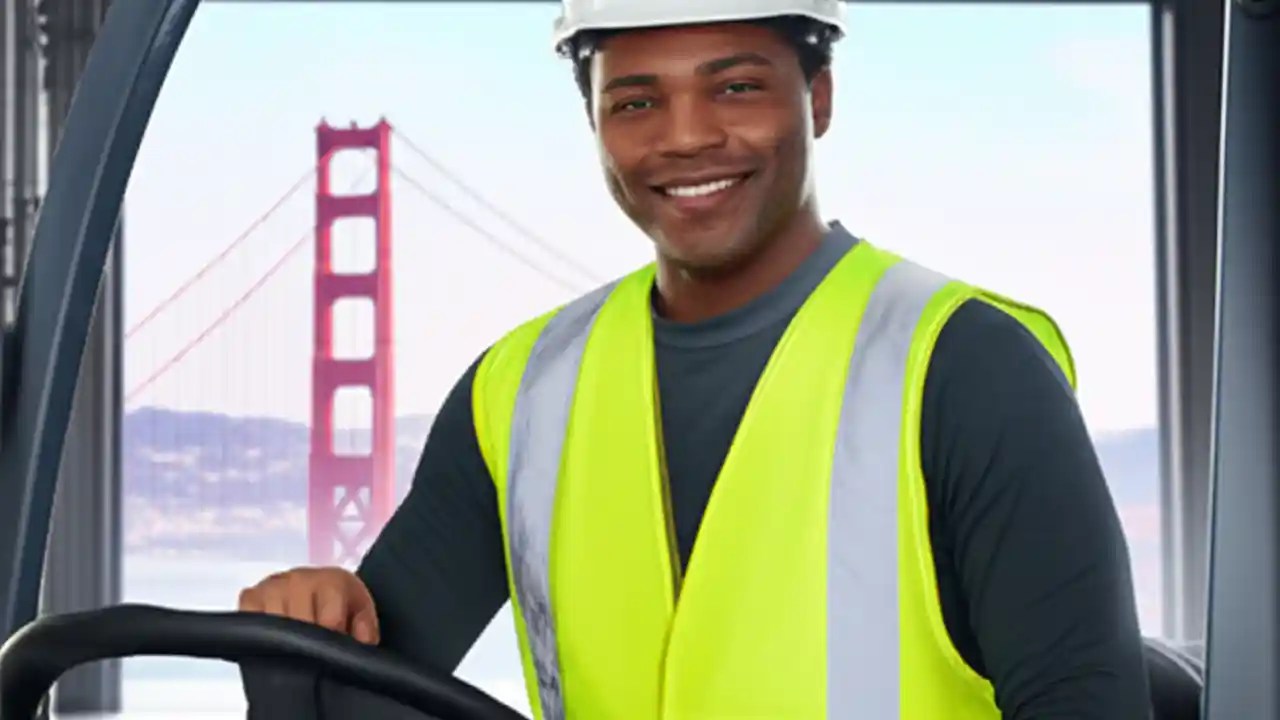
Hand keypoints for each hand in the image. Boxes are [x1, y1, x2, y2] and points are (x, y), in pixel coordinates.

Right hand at [237, 566, 379, 643]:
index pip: (328, 621)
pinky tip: (272, 641)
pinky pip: (248, 618)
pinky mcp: (250, 595)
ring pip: (273, 624)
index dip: (331, 644)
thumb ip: (365, 629)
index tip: (331, 655)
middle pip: (298, 624)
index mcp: (331, 581)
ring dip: (282, 642)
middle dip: (306, 645)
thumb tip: (360, 644)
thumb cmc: (342, 603)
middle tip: (311, 656)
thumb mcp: (360, 613)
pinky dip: (257, 633)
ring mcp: (272, 586)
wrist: (320, 586)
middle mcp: (298, 578)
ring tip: (293, 649)